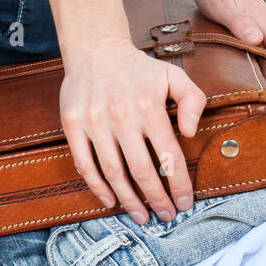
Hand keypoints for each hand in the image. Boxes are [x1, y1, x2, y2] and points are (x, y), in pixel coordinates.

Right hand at [60, 38, 206, 224]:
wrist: (95, 48)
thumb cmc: (139, 68)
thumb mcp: (173, 75)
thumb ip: (192, 100)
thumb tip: (191, 133)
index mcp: (149, 106)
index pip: (169, 156)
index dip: (178, 185)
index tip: (185, 203)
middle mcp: (121, 116)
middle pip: (142, 170)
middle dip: (157, 199)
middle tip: (166, 217)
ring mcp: (94, 122)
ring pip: (113, 172)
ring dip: (129, 200)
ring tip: (141, 217)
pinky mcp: (73, 125)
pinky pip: (85, 164)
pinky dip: (97, 187)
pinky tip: (111, 201)